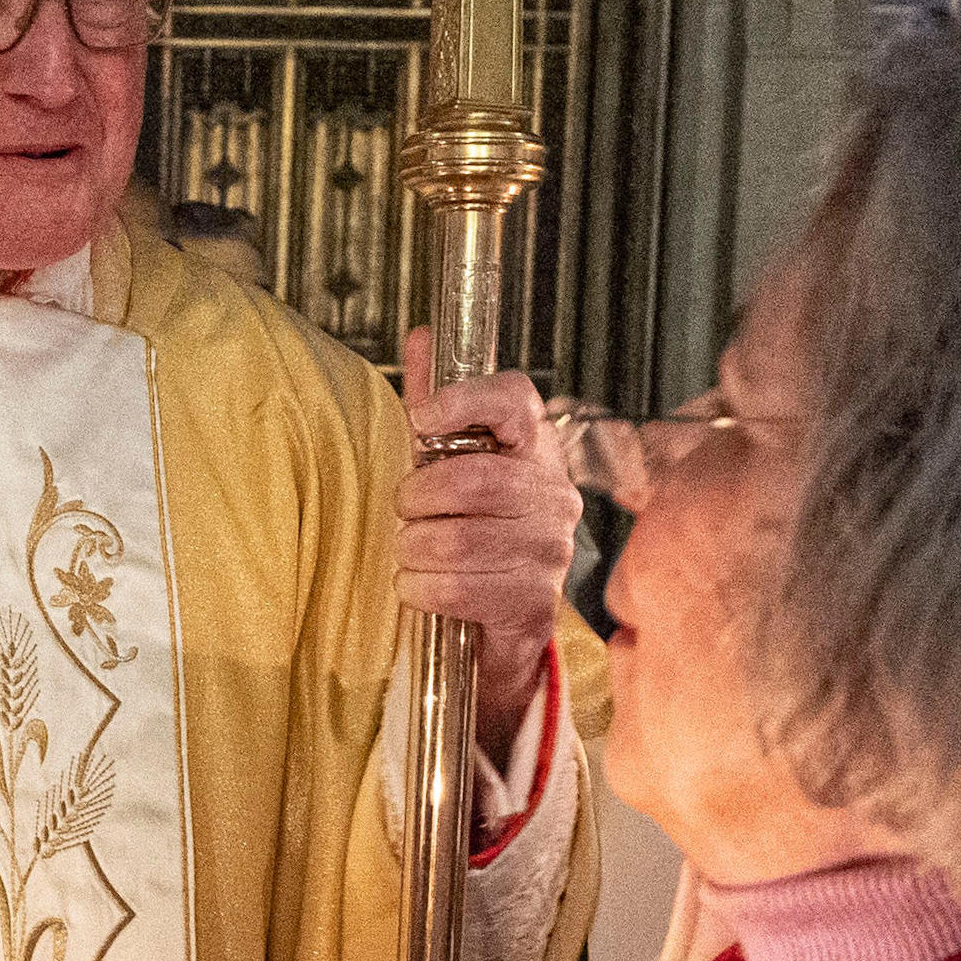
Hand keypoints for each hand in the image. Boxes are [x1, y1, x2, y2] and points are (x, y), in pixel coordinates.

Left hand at [399, 327, 578, 757]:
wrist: (500, 622)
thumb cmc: (470, 527)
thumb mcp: (449, 464)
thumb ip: (436, 404)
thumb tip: (421, 338)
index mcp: (534, 448)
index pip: (514, 400)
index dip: (464, 400)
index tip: (422, 418)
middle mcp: (554, 495)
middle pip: (473, 479)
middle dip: (417, 498)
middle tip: (406, 510)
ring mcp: (551, 551)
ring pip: (458, 540)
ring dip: (414, 549)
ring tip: (414, 551)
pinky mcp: (534, 603)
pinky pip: (457, 588)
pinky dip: (421, 589)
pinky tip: (422, 586)